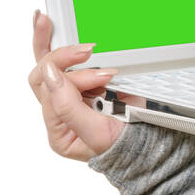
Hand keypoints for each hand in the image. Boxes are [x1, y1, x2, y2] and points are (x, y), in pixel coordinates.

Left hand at [28, 9, 128, 160]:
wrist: (150, 144)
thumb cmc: (125, 146)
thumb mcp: (96, 132)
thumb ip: (68, 105)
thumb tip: (49, 74)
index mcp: (59, 129)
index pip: (50, 93)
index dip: (73, 78)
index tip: (98, 73)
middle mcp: (60, 113)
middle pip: (44, 75)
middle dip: (63, 58)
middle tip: (85, 48)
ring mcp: (71, 98)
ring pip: (53, 67)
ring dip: (72, 56)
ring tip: (92, 52)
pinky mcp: (84, 86)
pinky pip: (70, 66)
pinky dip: (77, 57)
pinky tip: (90, 53)